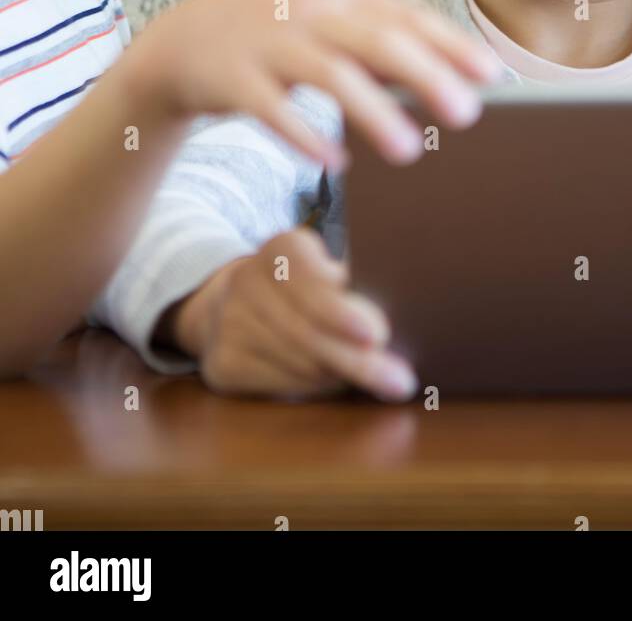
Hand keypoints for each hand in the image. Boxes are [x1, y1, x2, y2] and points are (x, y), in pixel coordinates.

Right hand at [121, 0, 501, 168]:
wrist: (186, 39)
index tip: (491, 75)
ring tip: (409, 150)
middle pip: (376, 41)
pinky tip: (333, 160)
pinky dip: (303, 132)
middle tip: (468, 114)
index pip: (406, 16)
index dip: (450, 44)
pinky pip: (271, 107)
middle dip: (427, 75)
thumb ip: (384, 45)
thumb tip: (456, 76)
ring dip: (372, 112)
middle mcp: (309, 14)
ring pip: (328, 75)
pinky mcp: (234, 79)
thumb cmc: (280, 37)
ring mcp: (269, 43)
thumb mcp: (332, 26)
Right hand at [165, 228, 415, 401]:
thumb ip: (361, 275)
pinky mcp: (221, 364)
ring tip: (378, 380)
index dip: (341, 312)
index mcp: (282, 247)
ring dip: (342, 376)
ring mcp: (228, 324)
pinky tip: (335, 383)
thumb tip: (405, 290)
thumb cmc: (304, 283)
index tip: (377, 334)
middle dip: (358, 361)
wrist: (231, 302)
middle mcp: (247, 281)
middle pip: (308, 332)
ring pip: (299, 363)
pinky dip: (314, 388)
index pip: (310, 282)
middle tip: (400, 380)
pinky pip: (279, 386)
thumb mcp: (330, 264)